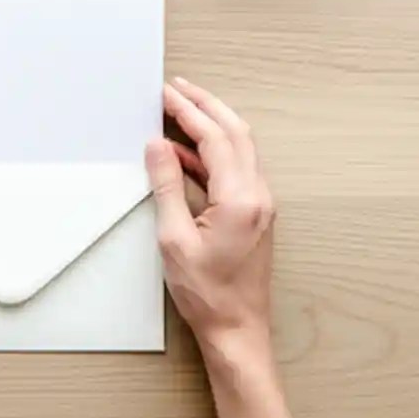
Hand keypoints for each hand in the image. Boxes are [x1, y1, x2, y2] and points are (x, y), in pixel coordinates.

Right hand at [146, 77, 275, 346]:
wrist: (238, 329)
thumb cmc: (207, 294)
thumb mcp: (174, 239)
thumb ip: (166, 186)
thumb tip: (157, 147)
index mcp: (240, 199)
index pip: (214, 138)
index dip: (188, 112)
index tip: (166, 94)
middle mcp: (258, 195)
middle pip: (235, 132)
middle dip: (205, 105)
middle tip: (177, 88)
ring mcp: (261, 204)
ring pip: (239, 148)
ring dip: (212, 124)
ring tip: (181, 110)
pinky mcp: (255, 214)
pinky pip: (236, 169)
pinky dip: (213, 153)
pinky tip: (186, 153)